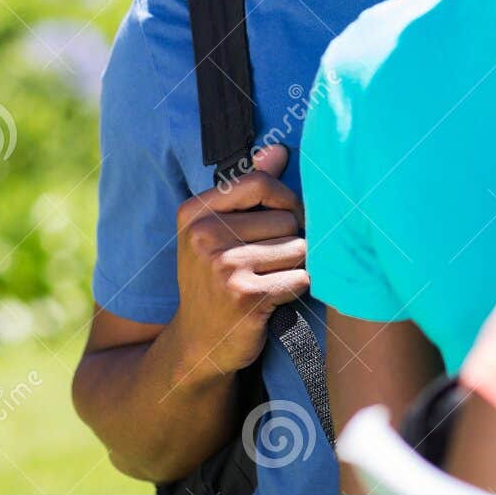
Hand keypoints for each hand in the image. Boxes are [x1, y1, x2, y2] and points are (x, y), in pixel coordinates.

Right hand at [168, 146, 307, 381]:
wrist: (197, 345)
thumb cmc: (217, 280)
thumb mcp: (220, 231)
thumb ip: (249, 188)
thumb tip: (278, 149)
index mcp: (194, 213)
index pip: (261, 183)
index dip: (286, 200)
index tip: (285, 220)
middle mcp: (204, 236)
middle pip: (288, 218)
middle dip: (291, 241)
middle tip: (266, 265)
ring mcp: (223, 265)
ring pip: (299, 248)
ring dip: (294, 267)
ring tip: (268, 281)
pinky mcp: (245, 295)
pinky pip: (301, 277)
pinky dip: (296, 289)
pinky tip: (272, 300)